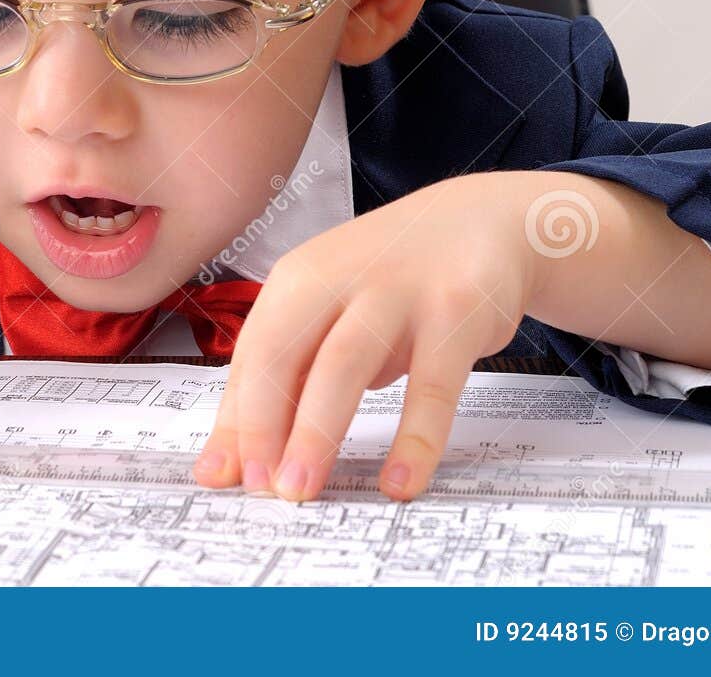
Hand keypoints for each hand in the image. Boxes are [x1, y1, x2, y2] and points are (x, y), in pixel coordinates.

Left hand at [192, 171, 537, 501]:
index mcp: (298, 280)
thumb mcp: (332, 314)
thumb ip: (284, 379)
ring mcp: (397, 290)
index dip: (236, 419)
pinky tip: (400, 480)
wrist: (484, 221)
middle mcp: (339, 277)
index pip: (252, 355)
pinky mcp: (455, 310)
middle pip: (283, 353)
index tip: (226, 477)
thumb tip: (230, 462)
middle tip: (260, 488)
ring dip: (317, 431)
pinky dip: (415, 437)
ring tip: (303, 488)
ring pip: (343, 363)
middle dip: (264, 425)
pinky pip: (432, 384)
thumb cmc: (395, 280)